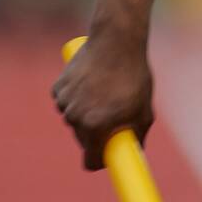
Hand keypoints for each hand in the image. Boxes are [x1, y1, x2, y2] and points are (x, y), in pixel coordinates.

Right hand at [50, 32, 153, 170]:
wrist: (116, 40)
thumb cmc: (133, 75)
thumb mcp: (143, 109)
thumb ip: (137, 136)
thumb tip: (133, 153)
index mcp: (95, 127)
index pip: (90, 161)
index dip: (101, 159)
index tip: (109, 152)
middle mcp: (75, 117)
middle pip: (83, 140)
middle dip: (96, 133)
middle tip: (113, 114)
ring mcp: (65, 101)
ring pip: (74, 119)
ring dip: (86, 112)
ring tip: (105, 92)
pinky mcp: (58, 87)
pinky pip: (66, 102)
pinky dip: (76, 97)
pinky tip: (91, 82)